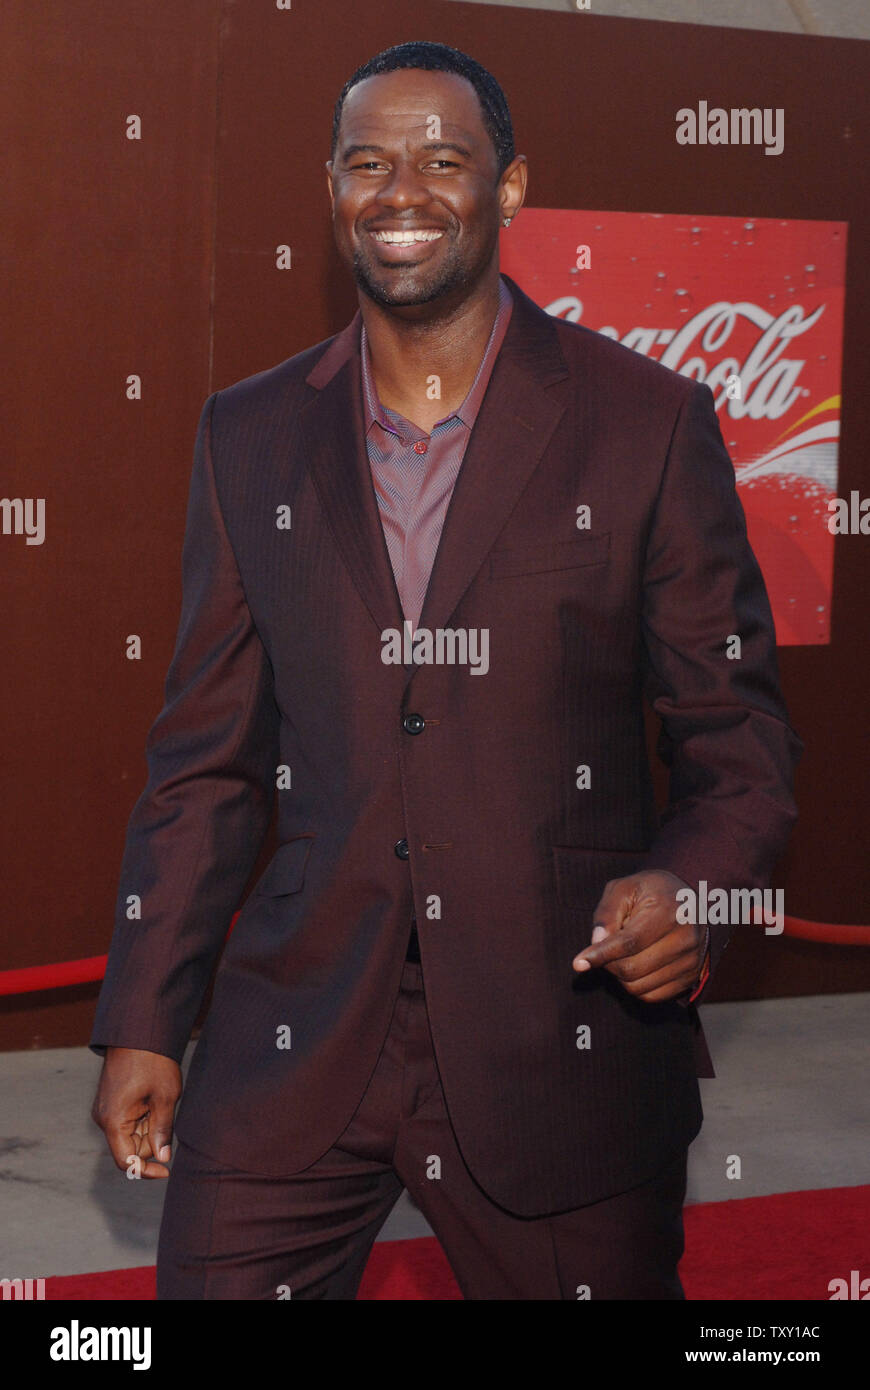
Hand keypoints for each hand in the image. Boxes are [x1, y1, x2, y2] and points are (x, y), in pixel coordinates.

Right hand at [91, 1047, 181, 1178]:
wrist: (138, 1031)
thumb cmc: (153, 1062)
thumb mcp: (166, 1097)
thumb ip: (163, 1130)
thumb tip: (163, 1158)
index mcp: (113, 1121)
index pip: (125, 1161)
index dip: (146, 1170)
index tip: (167, 1171)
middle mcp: (103, 1119)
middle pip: (130, 1148)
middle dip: (151, 1141)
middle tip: (168, 1114)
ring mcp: (105, 1109)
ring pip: (130, 1134)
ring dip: (149, 1127)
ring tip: (160, 1101)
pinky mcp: (110, 1102)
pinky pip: (127, 1121)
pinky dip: (143, 1118)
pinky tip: (154, 1100)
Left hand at [572, 870, 702, 1002]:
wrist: (688, 901)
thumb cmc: (650, 891)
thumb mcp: (624, 888)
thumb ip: (606, 913)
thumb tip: (596, 942)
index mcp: (670, 911)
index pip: (629, 942)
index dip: (601, 954)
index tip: (578, 963)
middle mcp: (686, 938)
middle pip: (631, 968)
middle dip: (608, 963)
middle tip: (606, 948)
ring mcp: (692, 960)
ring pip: (638, 986)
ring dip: (620, 975)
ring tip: (626, 952)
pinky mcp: (692, 977)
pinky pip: (652, 996)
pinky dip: (635, 985)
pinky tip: (637, 964)